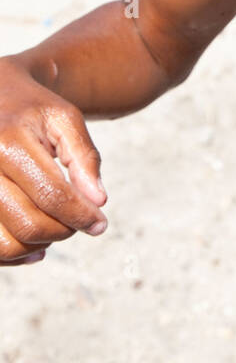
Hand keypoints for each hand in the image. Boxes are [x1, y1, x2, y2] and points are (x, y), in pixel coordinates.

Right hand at [0, 58, 106, 265]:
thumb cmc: (32, 108)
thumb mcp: (64, 118)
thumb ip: (84, 157)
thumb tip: (98, 201)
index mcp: (8, 142)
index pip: (52, 194)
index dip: (81, 215)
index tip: (100, 224)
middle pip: (29, 222)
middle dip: (63, 230)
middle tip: (80, 221)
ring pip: (7, 242)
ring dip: (41, 243)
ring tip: (58, 227)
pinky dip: (18, 254)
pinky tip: (37, 245)